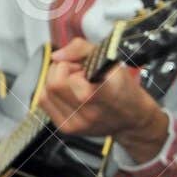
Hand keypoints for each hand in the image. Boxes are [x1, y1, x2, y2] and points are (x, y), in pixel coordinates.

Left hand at [38, 38, 169, 159]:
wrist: (132, 117)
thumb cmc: (123, 88)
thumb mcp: (112, 61)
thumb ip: (83, 48)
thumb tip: (57, 55)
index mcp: (105, 96)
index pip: (72, 80)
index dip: (74, 67)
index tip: (86, 68)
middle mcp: (90, 114)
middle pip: (54, 83)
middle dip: (62, 71)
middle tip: (79, 73)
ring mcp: (77, 124)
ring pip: (46, 92)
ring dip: (56, 81)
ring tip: (74, 83)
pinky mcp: (67, 128)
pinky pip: (44, 102)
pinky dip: (52, 92)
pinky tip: (67, 92)